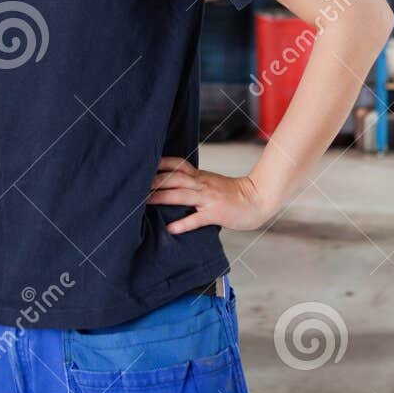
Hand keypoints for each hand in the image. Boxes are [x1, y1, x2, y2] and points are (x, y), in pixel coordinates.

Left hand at [148, 156, 272, 233]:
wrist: (257, 199)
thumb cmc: (233, 193)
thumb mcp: (211, 183)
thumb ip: (194, 182)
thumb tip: (174, 186)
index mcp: (201, 176)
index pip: (178, 164)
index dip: (160, 164)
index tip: (143, 165)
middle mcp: (203, 184)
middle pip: (175, 177)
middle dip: (155, 180)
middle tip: (136, 185)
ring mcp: (209, 198)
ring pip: (182, 194)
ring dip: (163, 197)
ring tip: (146, 202)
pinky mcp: (216, 213)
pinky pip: (197, 218)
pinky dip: (183, 223)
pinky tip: (171, 229)